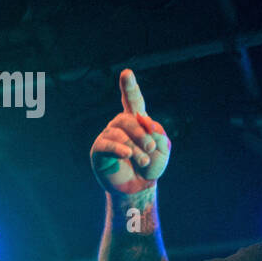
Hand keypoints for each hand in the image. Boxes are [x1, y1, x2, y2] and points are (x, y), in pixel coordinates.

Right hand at [90, 69, 171, 194]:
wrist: (140, 187)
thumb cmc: (152, 165)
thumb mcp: (163, 149)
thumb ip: (159, 133)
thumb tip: (147, 121)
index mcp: (136, 121)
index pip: (133, 100)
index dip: (129, 87)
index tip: (127, 73)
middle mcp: (119, 125)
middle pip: (128, 119)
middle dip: (142, 133)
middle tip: (151, 148)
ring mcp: (108, 136)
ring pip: (119, 134)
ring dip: (135, 148)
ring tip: (144, 160)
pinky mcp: (99, 150)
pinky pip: (106, 145)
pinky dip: (119, 148)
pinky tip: (127, 155)